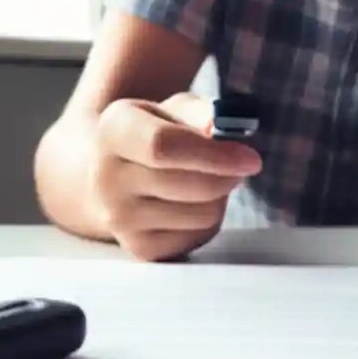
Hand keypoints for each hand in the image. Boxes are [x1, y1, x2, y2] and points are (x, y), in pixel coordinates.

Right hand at [91, 92, 261, 260]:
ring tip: (204, 181)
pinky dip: (208, 219)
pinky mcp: (140, 248)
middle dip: (228, 175)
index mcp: (113, 131)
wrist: (114, 174)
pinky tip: (191, 204)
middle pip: (192, 185)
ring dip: (219, 196)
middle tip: (237, 166)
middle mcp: (107, 178)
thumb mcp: (174, 110)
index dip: (214, 154)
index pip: (162, 146)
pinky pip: (200, 235)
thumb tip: (217, 127)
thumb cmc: (154, 135)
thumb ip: (199, 113)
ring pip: (203, 213)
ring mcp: (120, 218)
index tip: (250, 158)